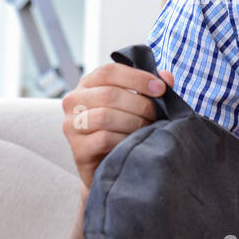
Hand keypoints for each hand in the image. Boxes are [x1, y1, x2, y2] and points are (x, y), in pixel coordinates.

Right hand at [61, 62, 174, 191]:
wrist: (111, 166)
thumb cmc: (123, 129)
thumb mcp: (136, 105)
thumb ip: (150, 89)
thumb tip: (166, 76)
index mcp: (88, 84)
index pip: (109, 71)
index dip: (137, 78)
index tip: (160, 89)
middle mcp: (74, 100)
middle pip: (109, 94)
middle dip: (140, 104)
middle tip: (156, 115)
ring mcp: (72, 125)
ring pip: (105, 116)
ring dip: (133, 122)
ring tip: (147, 129)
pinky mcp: (77, 148)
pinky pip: (103, 139)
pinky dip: (124, 139)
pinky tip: (133, 142)